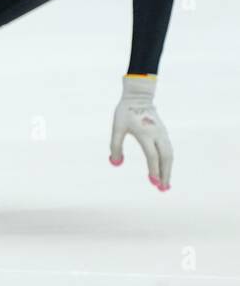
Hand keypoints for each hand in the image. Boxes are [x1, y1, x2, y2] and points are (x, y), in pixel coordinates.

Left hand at [110, 75, 172, 189]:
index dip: (154, 170)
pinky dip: (168, 162)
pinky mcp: (164, 133)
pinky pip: (168, 150)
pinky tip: (165, 170)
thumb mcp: (117, 128)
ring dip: (168, 169)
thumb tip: (115, 163)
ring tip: (165, 183)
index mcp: (145, 134)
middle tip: (163, 189)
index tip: (154, 183)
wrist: (139, 97)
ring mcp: (163, 134)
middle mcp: (157, 135)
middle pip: (166, 158)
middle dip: (165, 174)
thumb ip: (115, 146)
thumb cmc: (125, 112)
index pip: (152, 156)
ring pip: (169, 155)